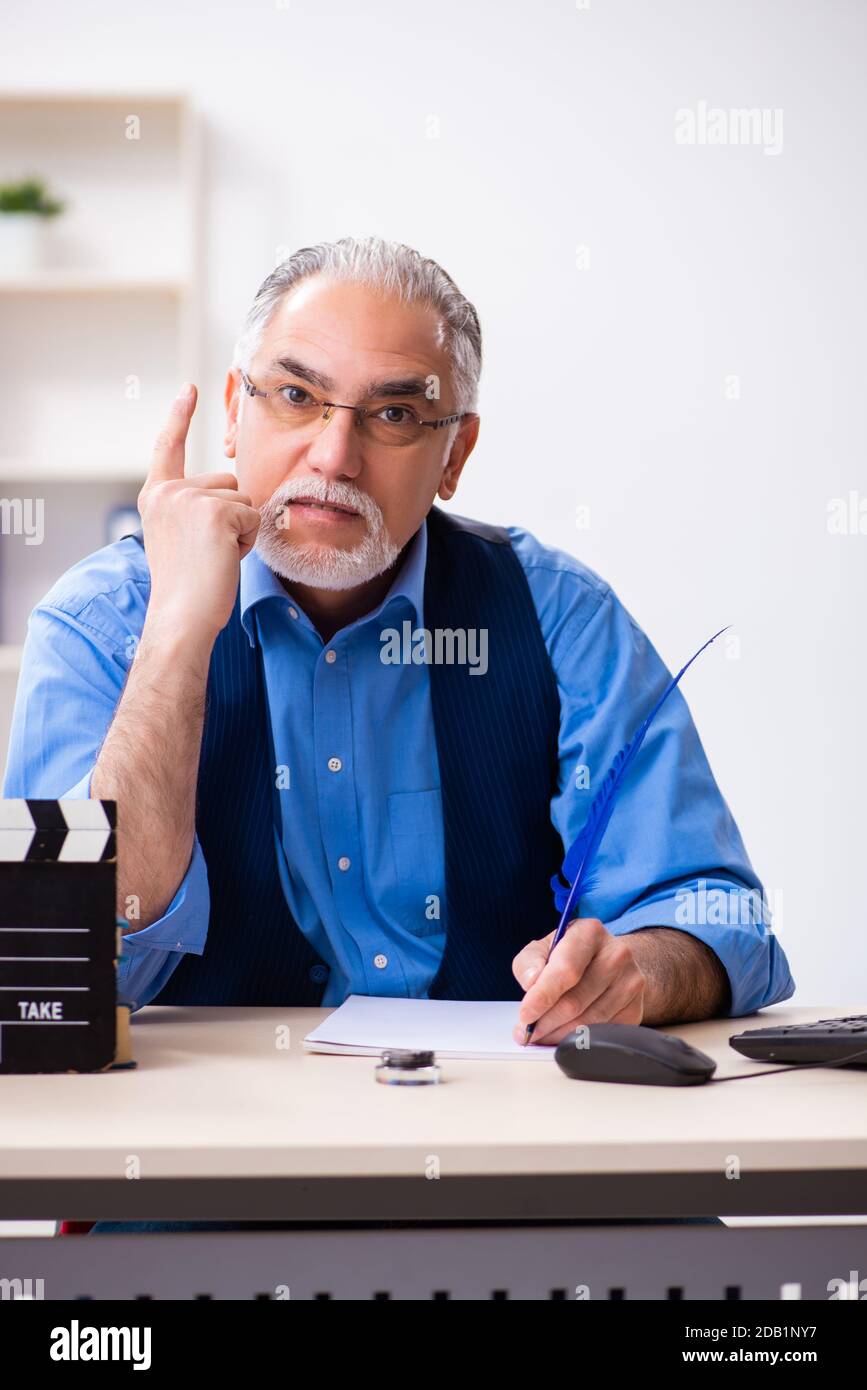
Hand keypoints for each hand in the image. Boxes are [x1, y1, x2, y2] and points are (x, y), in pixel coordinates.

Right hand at [137, 384, 261, 640]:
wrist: (181, 615)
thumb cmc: (187, 587)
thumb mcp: (180, 537)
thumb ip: (194, 509)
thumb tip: (235, 491)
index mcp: (156, 496)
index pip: (167, 447)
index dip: (179, 416)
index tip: (190, 388)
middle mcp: (169, 492)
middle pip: (227, 482)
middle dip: (231, 515)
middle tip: (208, 551)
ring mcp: (190, 499)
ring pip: (244, 499)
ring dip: (241, 530)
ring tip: (215, 557)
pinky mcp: (215, 512)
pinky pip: (254, 517)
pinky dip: (248, 541)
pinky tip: (225, 559)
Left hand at [512, 918, 645, 1044]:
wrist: (608, 961)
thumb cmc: (569, 955)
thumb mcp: (543, 948)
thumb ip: (529, 962)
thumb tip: (530, 983)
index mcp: (590, 932)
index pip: (566, 970)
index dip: (543, 996)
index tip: (525, 1015)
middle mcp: (617, 954)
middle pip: (575, 1001)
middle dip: (545, 1022)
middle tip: (526, 1032)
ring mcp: (631, 983)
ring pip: (588, 1022)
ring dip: (558, 1034)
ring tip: (541, 1034)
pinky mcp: (635, 1008)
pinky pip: (601, 1033)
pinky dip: (577, 1039)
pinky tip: (562, 1035)